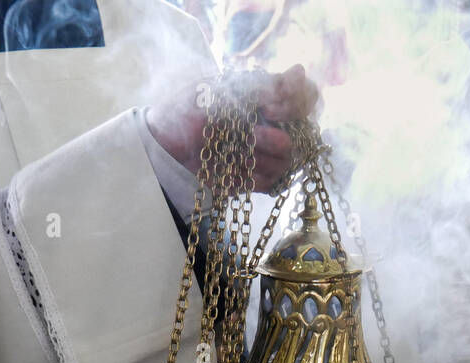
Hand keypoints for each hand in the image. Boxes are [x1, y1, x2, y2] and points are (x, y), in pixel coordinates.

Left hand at [148, 64, 320, 191]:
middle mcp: (272, 125)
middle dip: (275, 136)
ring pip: (290, 161)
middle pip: (303, 134)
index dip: (297, 104)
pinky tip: (237, 172)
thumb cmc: (188, 111)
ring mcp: (265, 154)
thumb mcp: (221, 90)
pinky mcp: (256, 179)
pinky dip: (257, 178)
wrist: (164, 148)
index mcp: (266, 98)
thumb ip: (261, 85)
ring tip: (237, 153)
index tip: (269, 107)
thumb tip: (299, 71)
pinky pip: (275, 183)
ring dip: (263, 157)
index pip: (306, 97)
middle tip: (251, 135)